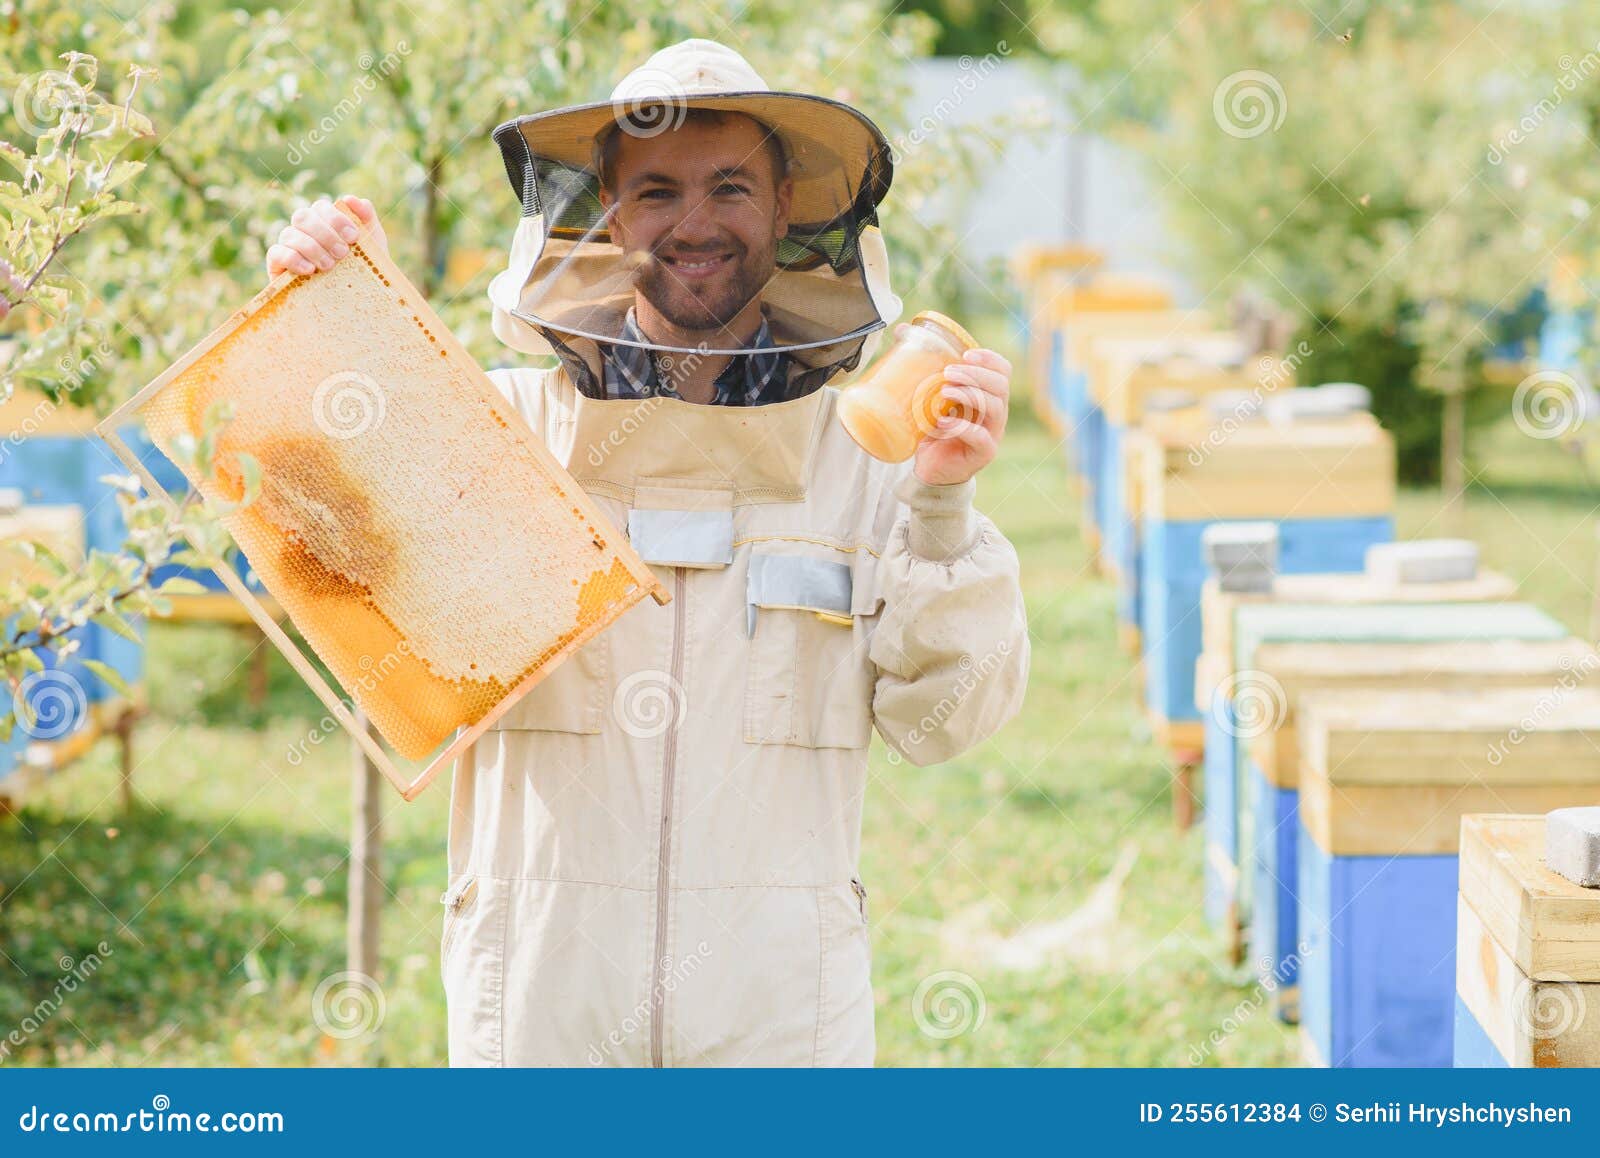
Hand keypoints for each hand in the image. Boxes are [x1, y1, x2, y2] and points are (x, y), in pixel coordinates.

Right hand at [266, 195, 386, 277]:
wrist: (359, 303)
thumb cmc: (364, 269)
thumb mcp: (372, 243)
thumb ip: (366, 217)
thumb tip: (350, 199)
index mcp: (323, 221)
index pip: (321, 207)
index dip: (336, 219)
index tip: (354, 237)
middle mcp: (303, 230)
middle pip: (302, 217)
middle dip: (324, 234)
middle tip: (343, 253)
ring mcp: (288, 246)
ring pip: (289, 234)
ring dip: (311, 248)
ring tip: (330, 266)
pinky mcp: (277, 265)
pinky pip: (276, 253)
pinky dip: (292, 258)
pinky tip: (309, 270)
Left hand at [913, 346, 1010, 485]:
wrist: (930, 469)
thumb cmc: (933, 428)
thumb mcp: (929, 395)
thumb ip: (922, 367)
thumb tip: (902, 330)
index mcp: (987, 394)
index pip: (1002, 370)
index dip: (989, 358)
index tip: (966, 353)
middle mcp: (995, 412)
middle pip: (1001, 385)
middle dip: (976, 374)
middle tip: (948, 371)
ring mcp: (992, 433)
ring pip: (996, 407)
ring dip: (971, 394)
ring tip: (945, 390)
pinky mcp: (983, 453)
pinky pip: (981, 437)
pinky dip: (961, 427)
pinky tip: (942, 422)